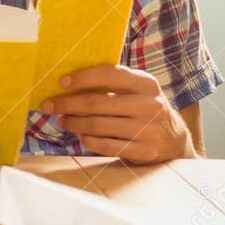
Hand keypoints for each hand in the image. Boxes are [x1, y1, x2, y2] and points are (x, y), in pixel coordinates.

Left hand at [43, 64, 193, 163]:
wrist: (175, 140)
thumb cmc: (146, 110)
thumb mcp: (139, 91)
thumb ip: (114, 83)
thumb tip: (69, 81)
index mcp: (147, 83)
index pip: (110, 74)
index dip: (82, 77)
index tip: (61, 82)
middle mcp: (150, 105)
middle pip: (96, 103)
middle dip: (67, 104)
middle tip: (49, 105)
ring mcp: (148, 129)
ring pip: (97, 125)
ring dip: (73, 123)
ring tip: (63, 120)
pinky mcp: (144, 151)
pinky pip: (104, 145)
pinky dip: (87, 140)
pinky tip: (80, 135)